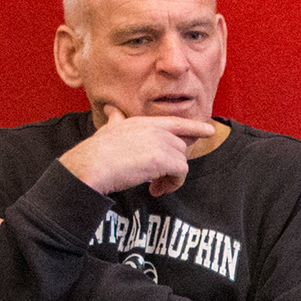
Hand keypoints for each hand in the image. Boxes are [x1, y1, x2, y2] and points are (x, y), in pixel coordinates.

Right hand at [59, 104, 214, 196]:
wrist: (91, 165)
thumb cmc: (97, 152)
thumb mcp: (109, 129)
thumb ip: (116, 120)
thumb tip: (113, 110)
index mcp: (143, 122)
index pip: (175, 122)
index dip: (194, 127)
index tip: (209, 130)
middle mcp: (154, 128)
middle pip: (180, 147)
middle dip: (173, 165)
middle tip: (157, 180)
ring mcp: (160, 142)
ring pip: (182, 161)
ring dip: (171, 178)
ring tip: (155, 187)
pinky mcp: (163, 158)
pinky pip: (181, 172)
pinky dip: (173, 184)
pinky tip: (157, 190)